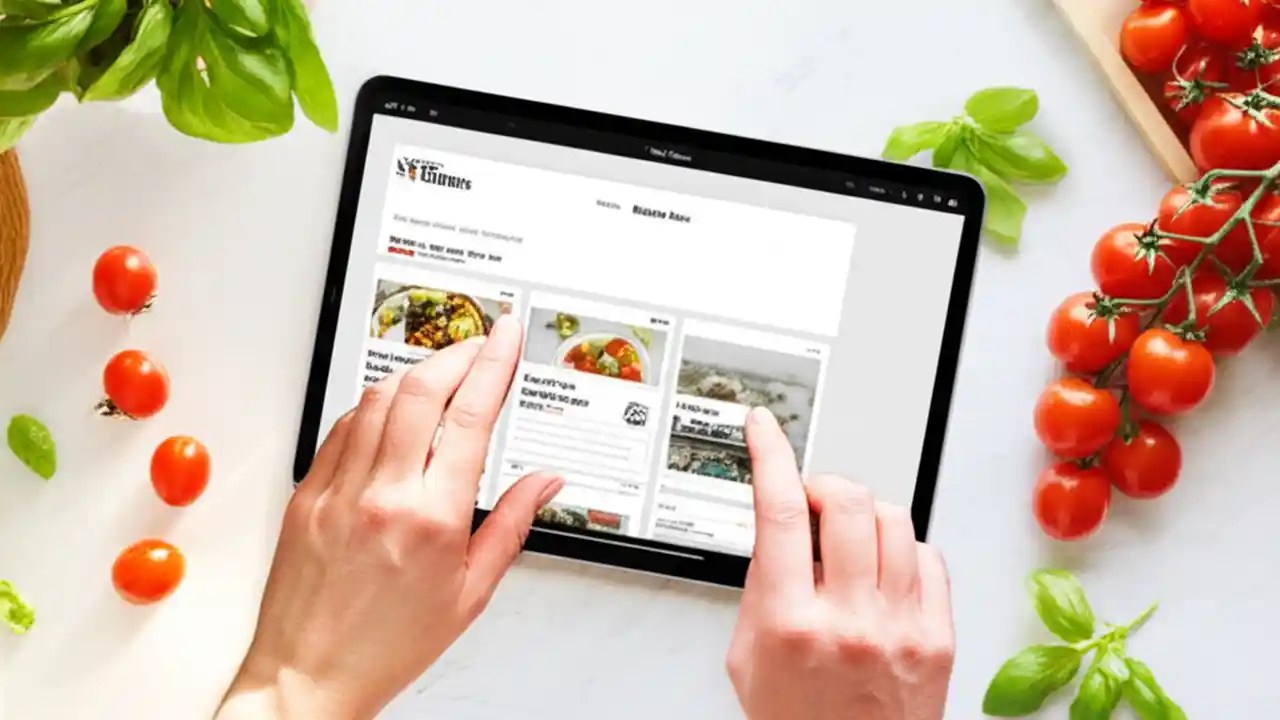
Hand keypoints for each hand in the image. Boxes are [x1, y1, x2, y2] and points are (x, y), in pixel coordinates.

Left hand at [216, 315, 560, 719]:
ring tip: (440, 373)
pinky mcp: (306, 494)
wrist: (308, 677)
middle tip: (479, 343)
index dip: (495, 363)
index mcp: (432, 520)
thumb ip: (510, 525)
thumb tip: (544, 480)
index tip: (506, 337)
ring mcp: (338, 491)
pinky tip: (391, 412)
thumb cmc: (386, 646)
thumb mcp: (471, 592)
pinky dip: (373, 405)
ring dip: (415, 373)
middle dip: (457, 352)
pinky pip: (342, 427)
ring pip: (377, 398)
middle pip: (421, 388)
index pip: (472, 416)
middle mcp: (382, 496)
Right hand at [727, 408, 954, 719]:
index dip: (771, 456)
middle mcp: (851, 620)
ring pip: (895, 520)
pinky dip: (904, 550)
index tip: (764, 430)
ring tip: (851, 541)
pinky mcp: (938, 639)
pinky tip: (884, 572)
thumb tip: (780, 529)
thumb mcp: (747, 656)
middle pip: (849, 503)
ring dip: (866, 514)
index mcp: (791, 623)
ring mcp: (901, 627)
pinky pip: (930, 558)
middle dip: (826, 485)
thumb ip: (762, 587)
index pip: (782, 512)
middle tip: (814, 500)